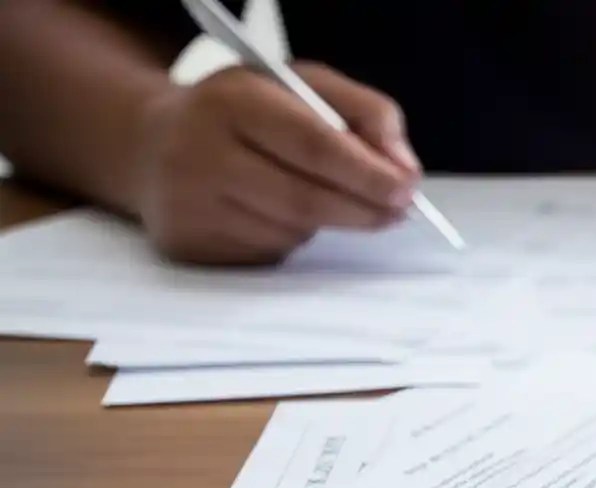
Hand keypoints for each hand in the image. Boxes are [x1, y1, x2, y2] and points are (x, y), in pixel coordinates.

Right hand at [132, 62, 420, 264]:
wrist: (150, 143)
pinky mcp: (188, 246)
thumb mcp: (303, 86)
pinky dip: (289, 238)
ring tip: (313, 194)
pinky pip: (267, 253)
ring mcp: (189, 205)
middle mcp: (200, 153)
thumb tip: (404, 171)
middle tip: (397, 212)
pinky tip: (271, 212)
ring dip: (324, 223)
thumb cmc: (245, 112)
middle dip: (363, 210)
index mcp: (232, 101)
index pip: (313, 145)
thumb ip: (366, 114)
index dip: (366, 173)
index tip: (406, 189)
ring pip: (291, 232)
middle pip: (304, 200)